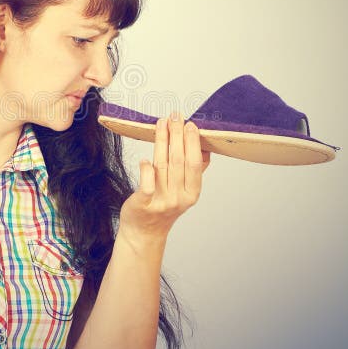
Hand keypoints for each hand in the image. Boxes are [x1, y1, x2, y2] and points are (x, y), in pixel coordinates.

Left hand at [118, 111, 210, 245]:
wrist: (144, 232)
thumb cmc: (163, 206)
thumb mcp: (184, 191)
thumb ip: (193, 172)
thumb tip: (204, 150)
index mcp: (191, 193)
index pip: (194, 164)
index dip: (192, 143)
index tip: (190, 124)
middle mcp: (178, 198)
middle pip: (178, 161)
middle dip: (177, 135)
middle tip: (175, 116)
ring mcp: (161, 201)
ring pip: (162, 165)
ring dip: (162, 141)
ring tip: (162, 123)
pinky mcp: (143, 204)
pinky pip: (146, 184)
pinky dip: (146, 169)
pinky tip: (145, 158)